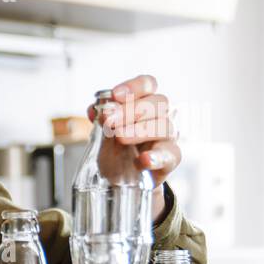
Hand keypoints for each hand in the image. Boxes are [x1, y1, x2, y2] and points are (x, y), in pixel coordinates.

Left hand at [87, 73, 181, 220]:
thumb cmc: (117, 150)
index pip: (148, 85)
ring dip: (139, 130)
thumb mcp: (105, 132)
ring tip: (119, 138)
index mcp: (145, 104)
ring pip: (163, 126)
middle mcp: (160, 117)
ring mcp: (167, 137)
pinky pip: (170, 155)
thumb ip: (102, 119)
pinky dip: (156, 157)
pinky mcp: (170, 159)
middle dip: (131, 110)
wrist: (121, 178)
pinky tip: (142, 160)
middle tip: (110, 120)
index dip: (134, 87)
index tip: (116, 95)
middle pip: (157, 103)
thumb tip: (94, 109)